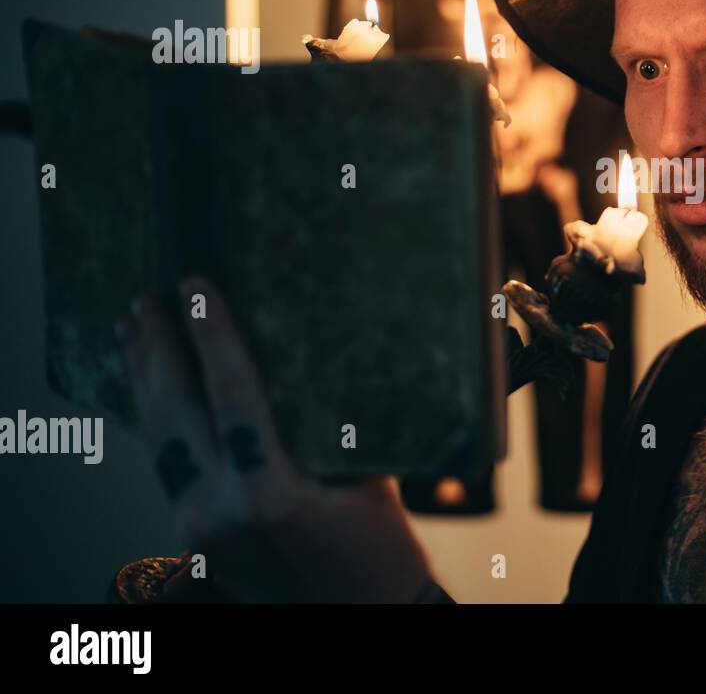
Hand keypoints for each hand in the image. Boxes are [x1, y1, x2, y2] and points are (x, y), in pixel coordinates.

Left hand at [117, 275, 432, 602]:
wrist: (361, 612)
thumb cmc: (379, 543)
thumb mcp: (366, 470)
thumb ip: (326, 420)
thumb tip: (308, 352)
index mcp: (270, 492)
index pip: (231, 391)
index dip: (212, 332)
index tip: (197, 286)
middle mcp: (222, 511)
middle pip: (176, 413)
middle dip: (157, 350)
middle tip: (147, 299)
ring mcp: (200, 528)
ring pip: (160, 441)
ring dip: (145, 381)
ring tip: (134, 329)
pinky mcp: (195, 537)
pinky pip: (169, 466)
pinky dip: (159, 420)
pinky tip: (154, 391)